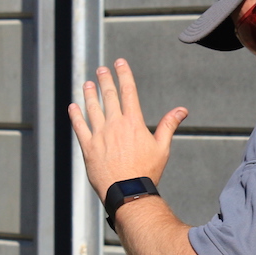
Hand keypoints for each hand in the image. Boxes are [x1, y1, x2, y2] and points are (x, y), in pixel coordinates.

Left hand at [68, 59, 187, 200]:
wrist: (128, 192)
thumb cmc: (147, 172)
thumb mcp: (162, 147)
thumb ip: (168, 125)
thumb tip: (182, 109)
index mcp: (133, 122)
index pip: (128, 91)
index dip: (123, 74)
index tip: (119, 62)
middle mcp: (115, 125)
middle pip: (108, 96)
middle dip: (104, 80)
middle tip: (101, 69)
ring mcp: (99, 135)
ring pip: (92, 108)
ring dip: (89, 94)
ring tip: (87, 84)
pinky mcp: (88, 148)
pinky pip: (80, 127)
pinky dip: (76, 116)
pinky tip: (73, 107)